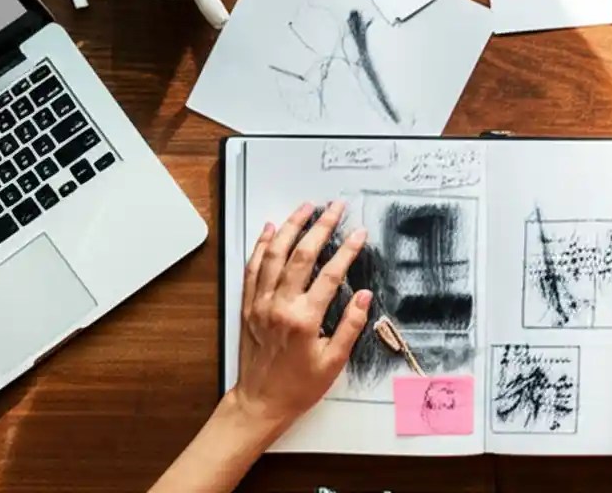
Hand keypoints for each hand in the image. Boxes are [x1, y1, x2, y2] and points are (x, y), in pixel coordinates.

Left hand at [228, 201, 370, 431]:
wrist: (260, 402)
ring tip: (304, 208)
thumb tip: (363, 296)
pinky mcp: (248, 306)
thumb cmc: (299, 387)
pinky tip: (270, 230)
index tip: (359, 233)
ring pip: (274, 255)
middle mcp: (280, 305)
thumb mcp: (334, 362)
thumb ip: (350, 326)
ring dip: (290, 228)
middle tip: (335, 208)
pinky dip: (261, 246)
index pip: (330, 274)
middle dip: (320, 227)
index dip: (347, 250)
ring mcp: (261, 303)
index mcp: (305, 319)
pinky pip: (253, 269)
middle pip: (301, 255)